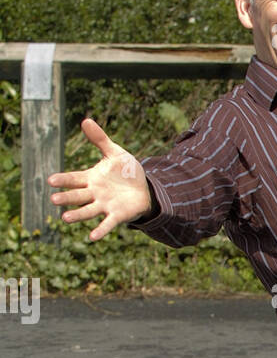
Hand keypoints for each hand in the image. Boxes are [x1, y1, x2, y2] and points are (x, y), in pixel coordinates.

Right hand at [48, 117, 152, 240]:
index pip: (74, 179)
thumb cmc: (125, 171)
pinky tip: (93, 237)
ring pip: (88, 211)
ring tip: (65, 218)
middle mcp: (94, 193)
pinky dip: (100, 230)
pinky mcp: (117, 215)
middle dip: (66, 198)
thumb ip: (100, 139)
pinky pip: (107, 224)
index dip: (64, 180)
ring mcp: (104, 205)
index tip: (51, 180)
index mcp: (91, 178)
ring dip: (77, 215)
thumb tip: (86, 120)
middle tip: (54, 199)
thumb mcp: (114, 152)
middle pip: (77, 196)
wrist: (144, 189)